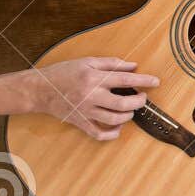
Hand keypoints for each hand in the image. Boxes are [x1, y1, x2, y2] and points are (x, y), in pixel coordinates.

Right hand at [27, 57, 157, 140]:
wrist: (38, 89)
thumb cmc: (63, 73)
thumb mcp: (87, 62)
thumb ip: (111, 63)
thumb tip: (133, 66)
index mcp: (94, 78)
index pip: (125, 80)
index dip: (144, 81)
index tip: (156, 82)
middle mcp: (91, 95)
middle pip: (123, 104)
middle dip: (139, 102)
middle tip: (143, 98)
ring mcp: (85, 110)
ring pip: (114, 119)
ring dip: (128, 116)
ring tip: (130, 110)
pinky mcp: (80, 122)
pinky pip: (98, 133)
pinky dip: (111, 134)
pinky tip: (118, 129)